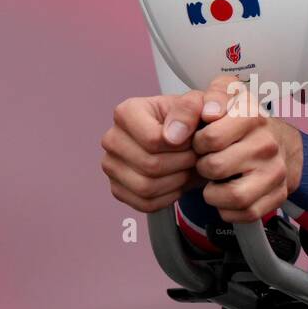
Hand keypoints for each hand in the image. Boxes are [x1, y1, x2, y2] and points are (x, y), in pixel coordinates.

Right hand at [99, 81, 233, 212]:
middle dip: (181, 164)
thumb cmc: (188, 120)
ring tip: (187, 168)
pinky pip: (145, 203)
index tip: (193, 140)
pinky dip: (168, 197)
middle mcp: (112, 139)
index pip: (152, 139)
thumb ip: (188, 110)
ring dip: (176, 182)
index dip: (181, 146)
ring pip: (146, 187)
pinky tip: (177, 182)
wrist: (186, 140)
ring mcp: (111, 166)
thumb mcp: (197, 104)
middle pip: (150, 165)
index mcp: (126, 112)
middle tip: (194, 157)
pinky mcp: (117, 189)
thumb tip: (173, 135)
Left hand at [193, 85, 303, 221]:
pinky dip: (228, 209)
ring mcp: (275, 172)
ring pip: (233, 196)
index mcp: (251, 116)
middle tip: (207, 161)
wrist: (279, 142)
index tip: (202, 140)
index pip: (210, 138)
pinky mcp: (278, 196)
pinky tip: (227, 194)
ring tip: (214, 180)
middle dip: (203, 166)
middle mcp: (267, 144)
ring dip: (214, 192)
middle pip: (216, 168)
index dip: (198, 142)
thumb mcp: (221, 95)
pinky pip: (246, 213)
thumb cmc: (241, 121)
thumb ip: (202, 99)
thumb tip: (205, 114)